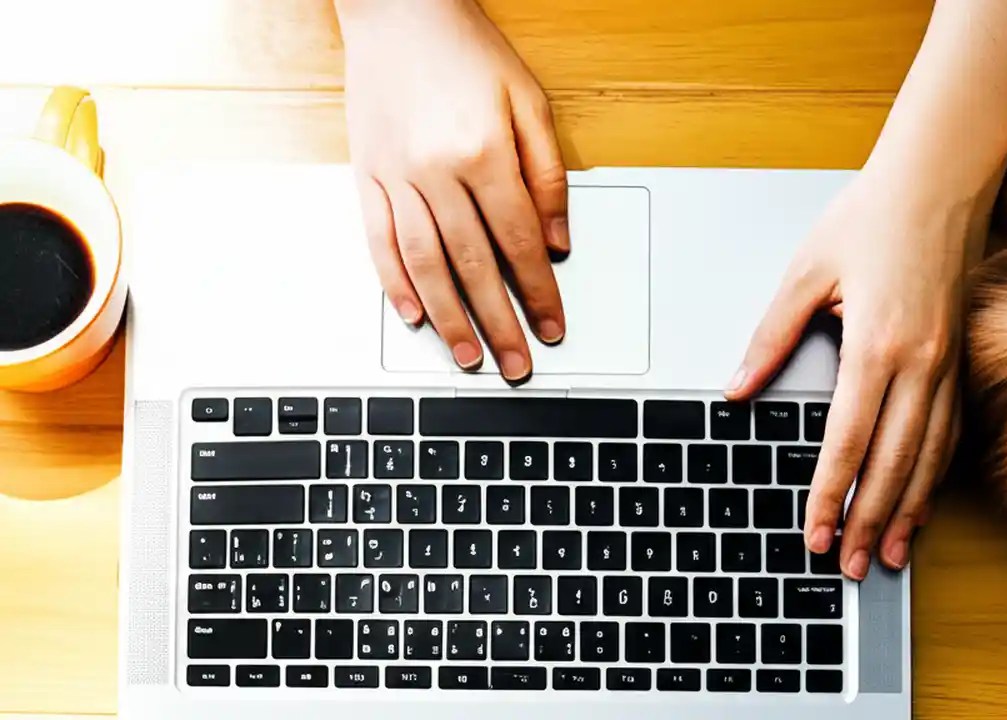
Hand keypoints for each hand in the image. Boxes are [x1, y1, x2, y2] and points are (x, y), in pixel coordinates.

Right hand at [337, 0, 568, 381]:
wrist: (399, 9)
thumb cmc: (467, 50)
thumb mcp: (529, 101)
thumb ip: (547, 174)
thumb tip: (557, 240)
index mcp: (483, 152)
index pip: (520, 242)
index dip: (540, 292)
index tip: (552, 326)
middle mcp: (436, 170)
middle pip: (474, 265)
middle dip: (500, 322)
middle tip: (516, 364)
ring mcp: (395, 176)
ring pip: (425, 263)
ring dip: (449, 317)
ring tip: (468, 354)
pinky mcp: (366, 174)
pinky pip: (379, 240)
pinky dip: (395, 282)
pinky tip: (414, 314)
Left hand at [725, 169, 979, 579]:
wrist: (939, 182)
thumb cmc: (871, 217)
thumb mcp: (805, 272)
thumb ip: (771, 336)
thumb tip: (738, 387)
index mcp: (877, 343)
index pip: (848, 440)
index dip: (829, 494)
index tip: (814, 532)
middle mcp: (920, 363)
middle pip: (893, 462)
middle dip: (867, 520)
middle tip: (849, 566)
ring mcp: (947, 364)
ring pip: (929, 457)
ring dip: (906, 511)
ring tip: (888, 554)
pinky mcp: (960, 360)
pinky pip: (950, 433)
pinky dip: (935, 476)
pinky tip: (921, 502)